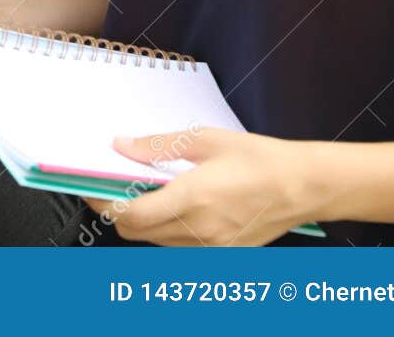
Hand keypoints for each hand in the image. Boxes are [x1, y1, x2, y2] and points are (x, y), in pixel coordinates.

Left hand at [83, 128, 317, 246]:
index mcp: (192, 199)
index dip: (102, 203)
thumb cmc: (260, 159)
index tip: (89, 186)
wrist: (305, 186)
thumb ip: (158, 146)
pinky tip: (169, 206)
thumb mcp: (205, 140)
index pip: (130, 215)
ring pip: (154, 241)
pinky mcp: (222, 254)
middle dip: (115, 211)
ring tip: (139, 192)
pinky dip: (163, 230)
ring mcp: (211, 247)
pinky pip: (177, 247)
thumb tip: (122, 145)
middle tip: (107, 186)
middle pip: (135, 232)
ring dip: (138, 221)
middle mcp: (199, 230)